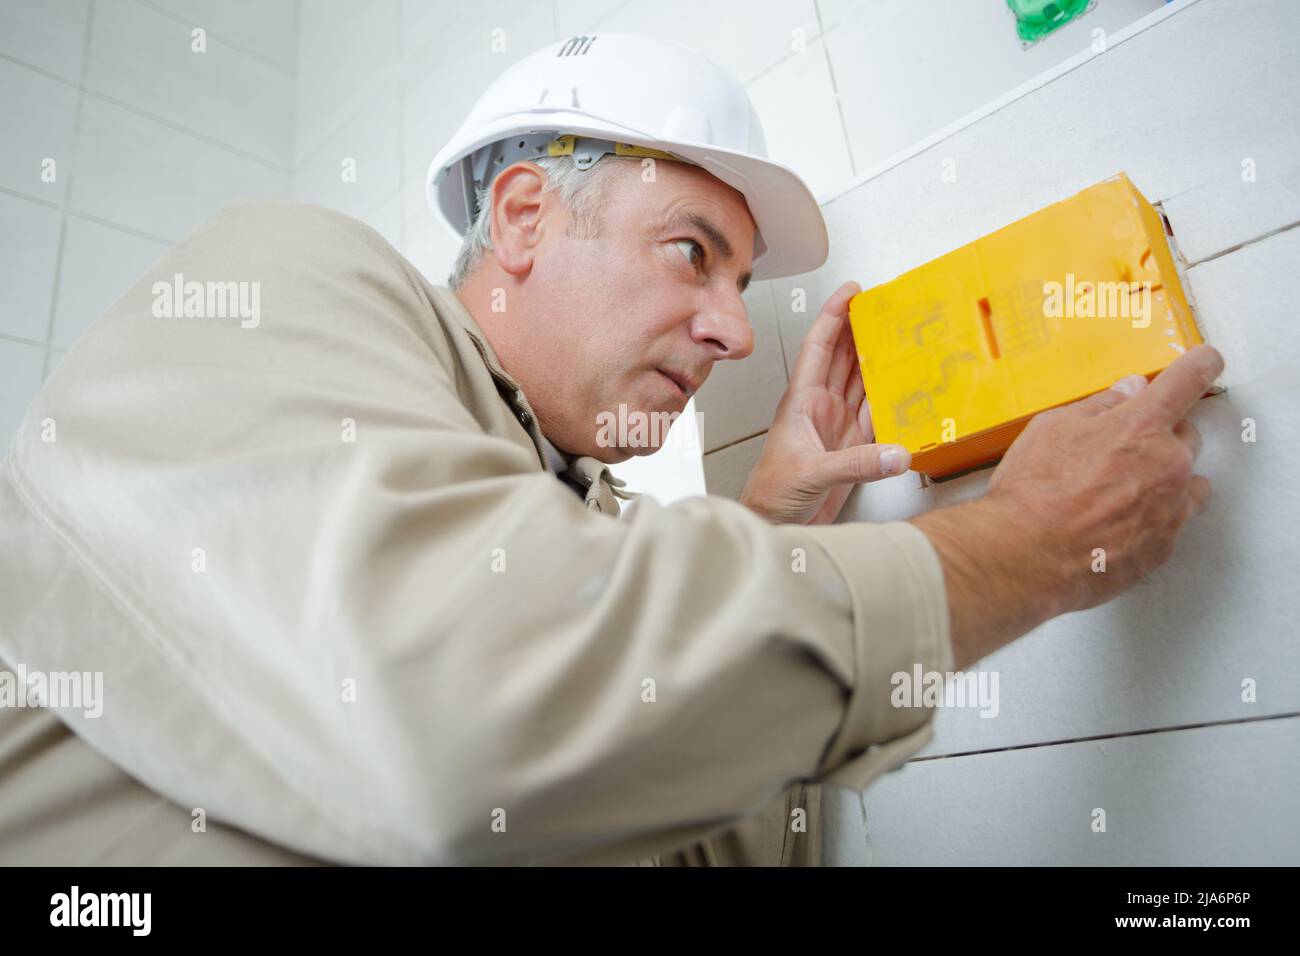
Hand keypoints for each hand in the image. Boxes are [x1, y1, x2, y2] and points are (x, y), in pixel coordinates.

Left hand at [739, 281, 911, 523]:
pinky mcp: (852, 448)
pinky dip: (892, 400)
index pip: (819, 348)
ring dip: (880, 359)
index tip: (852, 292)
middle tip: (889, 304)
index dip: (834, 317)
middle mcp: (821, 408)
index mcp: (802, 401)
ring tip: (904, 334)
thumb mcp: (810, 474)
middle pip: (845, 358)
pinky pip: (876, 415)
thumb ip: (854, 465)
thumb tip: (895, 453)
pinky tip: (907, 387)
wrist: (774, 525)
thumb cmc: (771, 494)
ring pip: (862, 382)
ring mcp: (838, 427)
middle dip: (863, 328)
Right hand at [913, 344, 1222, 668]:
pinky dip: (1151, 516)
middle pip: (1187, 435)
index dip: (1199, 365)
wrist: (1024, 557)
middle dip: (1159, 436)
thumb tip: (1126, 392)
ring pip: (1187, 482)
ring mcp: (1171, 509)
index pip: (1188, 380)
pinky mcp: (1164, 547)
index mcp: (1141, 427)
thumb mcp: (1050, 429)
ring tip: (1118, 492)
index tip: (1204, 362)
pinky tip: (1113, 521)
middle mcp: (1168, 465)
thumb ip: (1098, 407)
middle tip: (1118, 449)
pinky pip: (1172, 521)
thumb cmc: (1031, 494)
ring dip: (1163, 479)